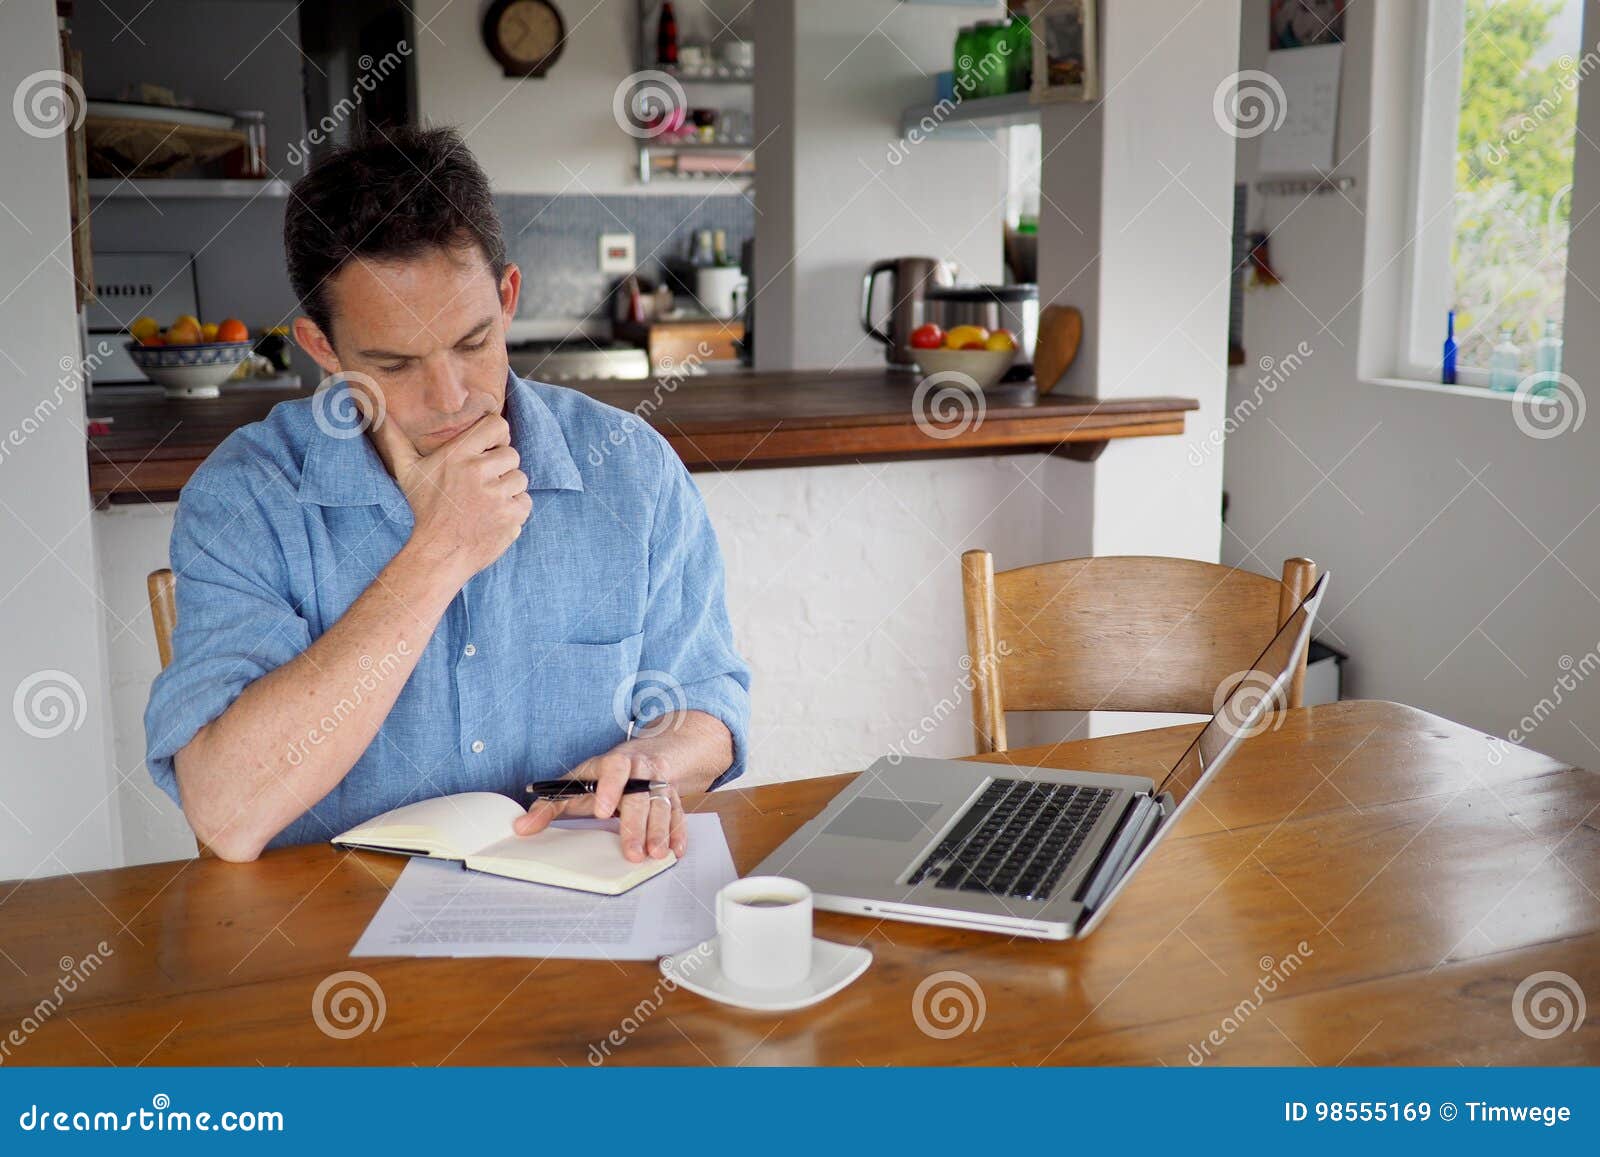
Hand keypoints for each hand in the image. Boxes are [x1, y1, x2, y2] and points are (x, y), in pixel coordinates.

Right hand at [370, 408, 530, 580]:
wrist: (439, 553)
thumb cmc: (424, 509)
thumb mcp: (407, 471)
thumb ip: (396, 439)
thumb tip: (374, 410)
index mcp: (458, 455)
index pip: (498, 426)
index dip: (497, 437)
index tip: (488, 451)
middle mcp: (478, 472)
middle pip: (512, 454)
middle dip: (500, 469)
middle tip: (481, 486)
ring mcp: (497, 495)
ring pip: (520, 479)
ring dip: (508, 490)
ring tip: (485, 503)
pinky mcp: (511, 516)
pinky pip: (525, 501)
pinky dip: (514, 510)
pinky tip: (493, 517)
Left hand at [513, 749, 686, 861]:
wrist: (647, 754)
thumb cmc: (606, 773)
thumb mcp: (577, 782)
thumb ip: (550, 805)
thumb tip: (521, 827)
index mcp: (616, 762)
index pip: (615, 768)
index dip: (610, 788)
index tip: (603, 812)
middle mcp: (642, 770)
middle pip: (641, 795)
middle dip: (637, 825)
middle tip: (633, 853)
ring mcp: (660, 783)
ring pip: (664, 805)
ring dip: (661, 831)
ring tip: (656, 855)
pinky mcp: (674, 796)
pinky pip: (679, 814)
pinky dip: (679, 833)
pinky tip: (675, 851)